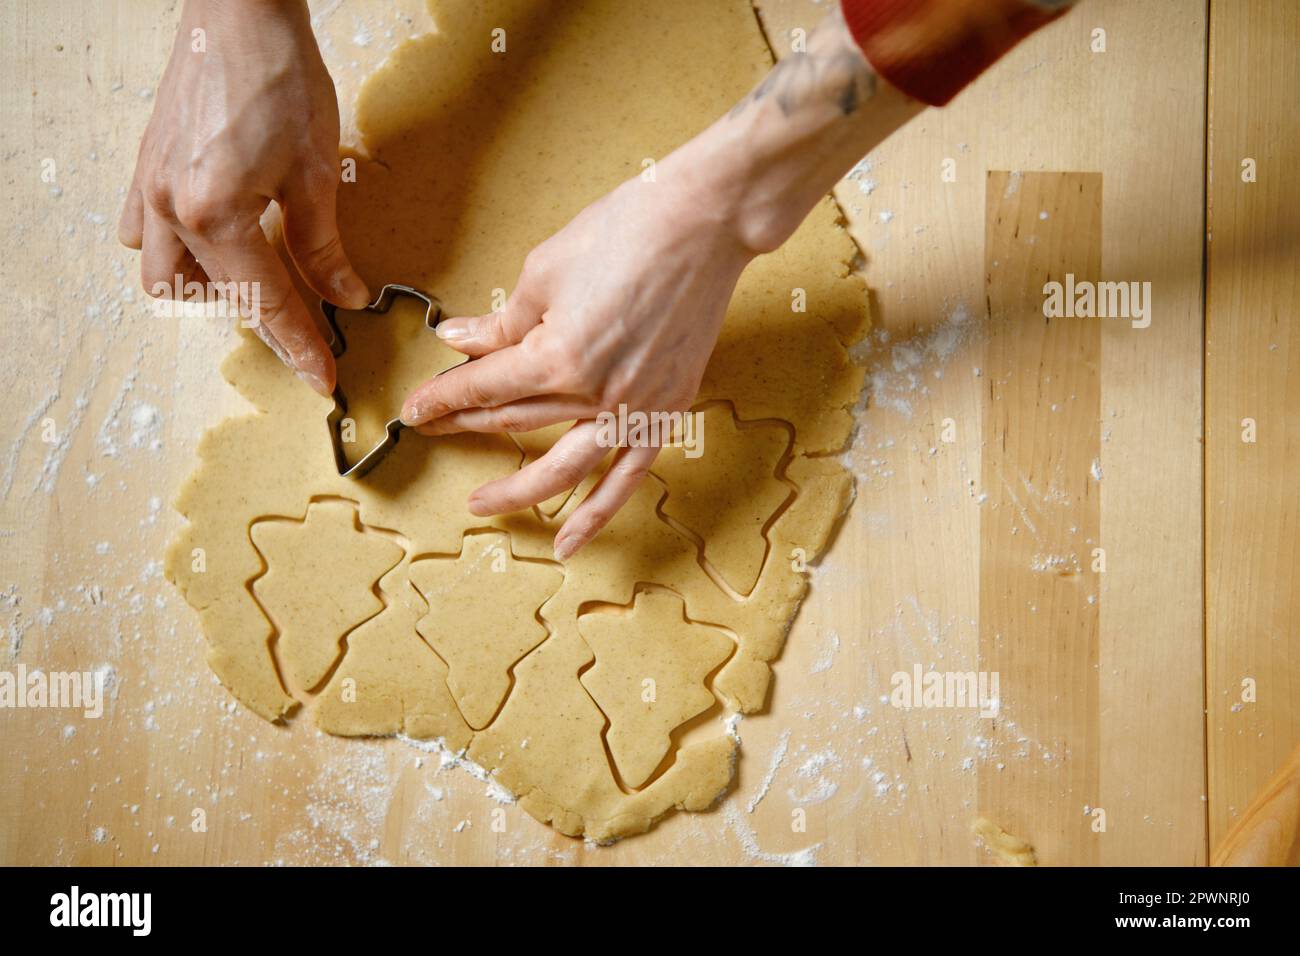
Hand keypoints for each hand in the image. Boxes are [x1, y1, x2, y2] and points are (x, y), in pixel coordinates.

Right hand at [118, 0, 368, 394]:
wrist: (237, 9)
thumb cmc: (278, 77)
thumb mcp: (316, 172)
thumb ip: (323, 245)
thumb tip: (344, 295)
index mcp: (214, 216)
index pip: (263, 303)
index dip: (299, 345)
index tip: (322, 378)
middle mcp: (169, 208)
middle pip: (210, 298)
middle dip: (256, 321)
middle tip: (302, 330)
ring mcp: (148, 187)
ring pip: (164, 272)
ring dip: (208, 291)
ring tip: (256, 284)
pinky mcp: (147, 165)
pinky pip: (143, 231)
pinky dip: (176, 251)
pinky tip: (210, 244)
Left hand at [400, 154, 756, 559]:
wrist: (704, 223)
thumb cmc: (626, 231)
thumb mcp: (545, 270)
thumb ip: (502, 320)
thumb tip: (459, 340)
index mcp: (557, 355)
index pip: (485, 387)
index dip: (443, 397)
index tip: (415, 408)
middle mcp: (594, 393)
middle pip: (514, 422)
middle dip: (466, 426)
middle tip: (434, 431)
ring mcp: (633, 407)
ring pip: (564, 465)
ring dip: (518, 488)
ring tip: (481, 503)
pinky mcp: (666, 408)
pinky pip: (627, 476)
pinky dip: (598, 511)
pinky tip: (568, 541)